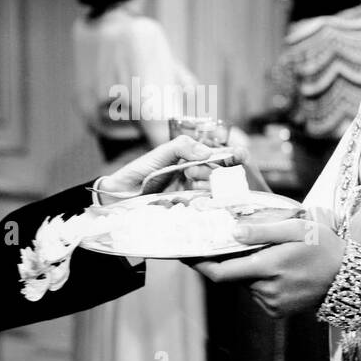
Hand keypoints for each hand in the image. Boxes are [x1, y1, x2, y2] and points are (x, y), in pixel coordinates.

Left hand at [97, 136, 248, 204]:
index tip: (240, 155)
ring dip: (208, 186)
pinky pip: (204, 209)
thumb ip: (183, 146)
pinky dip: (204, 203)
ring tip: (188, 181)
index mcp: (194, 162)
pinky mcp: (188, 213)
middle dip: (214, 171)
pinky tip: (196, 200)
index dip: (234, 156)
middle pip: (221, 176)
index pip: (221, 158)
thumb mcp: (161, 153)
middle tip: (191, 171)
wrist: (120, 195)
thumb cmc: (139, 172)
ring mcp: (194, 197)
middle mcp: (198, 180)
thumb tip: (207, 152)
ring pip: (215, 192)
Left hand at [192, 217, 344, 318]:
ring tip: (269, 255)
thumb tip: (232, 232)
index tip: (184, 253)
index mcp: (267, 268)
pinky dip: (259, 281)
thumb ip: (262, 231)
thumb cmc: (324, 248)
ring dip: (247, 270)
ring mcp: (271, 305)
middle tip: (233, 243)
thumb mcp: (297, 229)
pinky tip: (278, 270)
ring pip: (245, 285)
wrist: (349, 280)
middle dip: (229, 260)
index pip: (221, 272)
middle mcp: (265, 291)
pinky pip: (257, 294)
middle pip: (232, 276)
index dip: (199, 264)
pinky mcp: (276, 312)